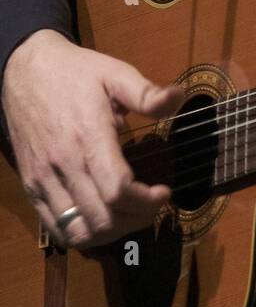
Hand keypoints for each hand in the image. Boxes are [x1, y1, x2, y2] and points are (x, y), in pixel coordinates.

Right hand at [1, 28, 184, 250]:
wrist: (24, 72)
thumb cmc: (74, 73)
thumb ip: (146, 93)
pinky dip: (83, 234)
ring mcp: (43, 179)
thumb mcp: (114, 73)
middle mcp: (63, 164)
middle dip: (136, 219)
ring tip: (131, 215)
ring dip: (111, 233)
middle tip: (153, 204)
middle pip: (102, 218)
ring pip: (78, 231)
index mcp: (88, 136)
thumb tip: (179, 97)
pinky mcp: (31, 186)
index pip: (117, 189)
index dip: (146, 201)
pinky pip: (55, 228)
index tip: (164, 192)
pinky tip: (102, 219)